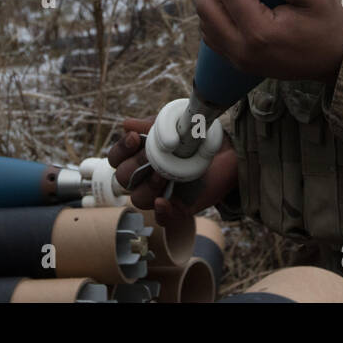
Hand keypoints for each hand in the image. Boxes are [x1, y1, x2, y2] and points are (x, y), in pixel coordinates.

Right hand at [107, 116, 236, 225]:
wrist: (225, 153)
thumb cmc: (194, 138)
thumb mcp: (174, 126)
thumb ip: (151, 126)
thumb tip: (126, 124)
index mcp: (139, 156)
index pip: (116, 158)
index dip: (120, 150)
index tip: (136, 138)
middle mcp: (145, 177)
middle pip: (123, 179)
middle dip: (134, 167)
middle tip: (150, 156)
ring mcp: (160, 193)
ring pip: (138, 199)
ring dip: (147, 187)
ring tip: (163, 175)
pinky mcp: (178, 208)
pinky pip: (162, 218)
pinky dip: (160, 211)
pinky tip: (162, 201)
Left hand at [196, 0, 342, 82]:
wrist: (339, 61)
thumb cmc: (330, 27)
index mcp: (260, 33)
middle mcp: (243, 50)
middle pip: (207, 8)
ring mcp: (239, 60)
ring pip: (205, 24)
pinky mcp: (241, 64)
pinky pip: (213, 38)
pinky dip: (215, 16)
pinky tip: (230, 1)